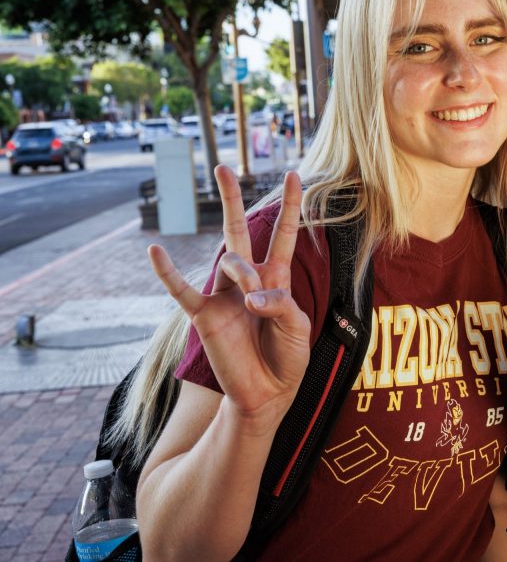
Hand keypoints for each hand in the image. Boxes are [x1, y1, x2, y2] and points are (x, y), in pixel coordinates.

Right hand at [148, 165, 310, 430]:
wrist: (267, 394)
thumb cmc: (287, 358)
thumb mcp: (297, 328)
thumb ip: (280, 304)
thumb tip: (251, 294)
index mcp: (276, 278)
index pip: (283, 235)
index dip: (291, 206)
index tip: (294, 175)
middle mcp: (248, 280)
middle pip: (239, 230)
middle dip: (233, 199)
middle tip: (224, 167)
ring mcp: (223, 295)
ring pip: (228, 262)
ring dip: (244, 275)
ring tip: (255, 303)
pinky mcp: (204, 316)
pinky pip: (183, 290)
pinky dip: (169, 272)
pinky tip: (155, 250)